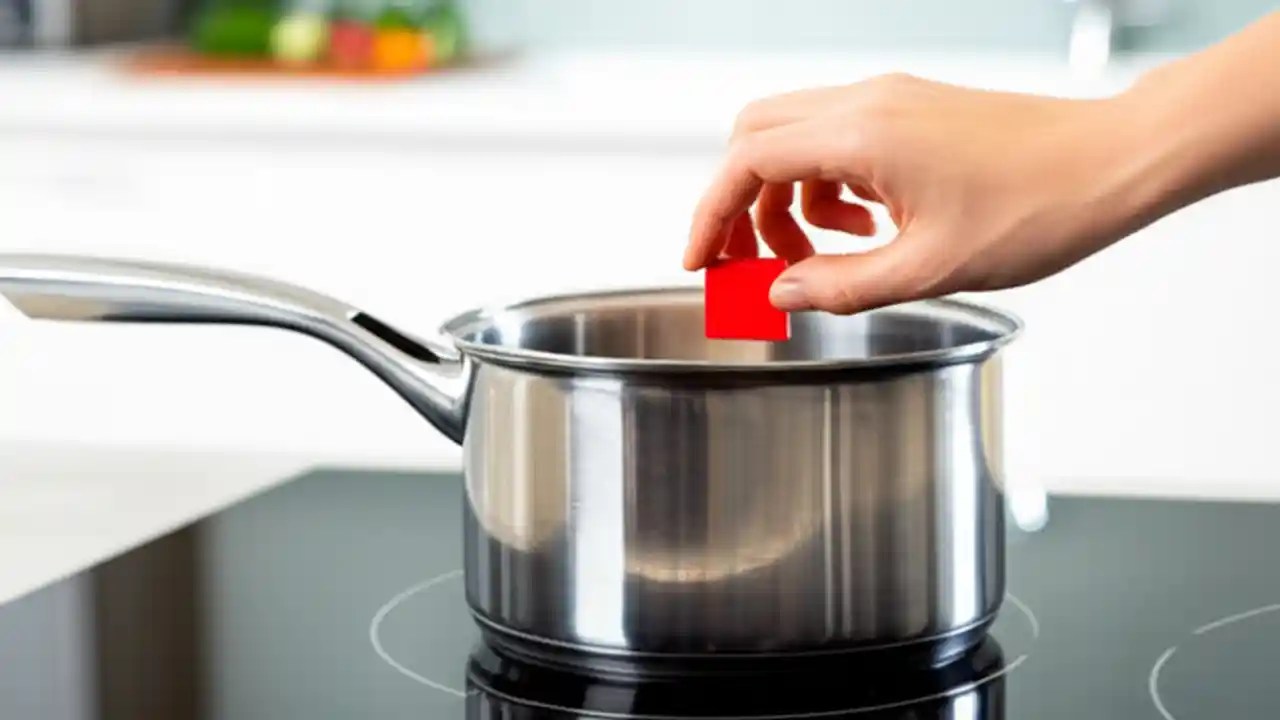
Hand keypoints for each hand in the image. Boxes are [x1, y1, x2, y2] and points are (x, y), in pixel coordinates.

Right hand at [684, 73, 1161, 313]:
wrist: (1114, 162)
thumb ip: (840, 285)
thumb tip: (781, 294)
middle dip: (737, 203)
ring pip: (794, 138)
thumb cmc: (1039, 206)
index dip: (709, 215)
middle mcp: (867, 103)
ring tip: (814, 256)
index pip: (747, 163)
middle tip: (744, 262)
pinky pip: (837, 141)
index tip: (699, 261)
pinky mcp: (911, 111)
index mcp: (862, 133)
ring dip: (784, 199)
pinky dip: (825, 187)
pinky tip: (859, 229)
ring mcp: (890, 101)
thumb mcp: (929, 267)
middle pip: (756, 137)